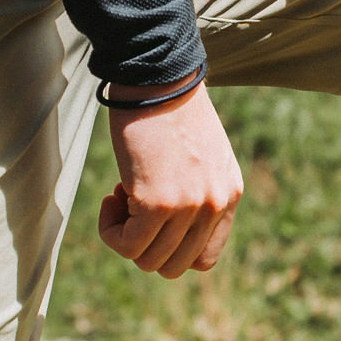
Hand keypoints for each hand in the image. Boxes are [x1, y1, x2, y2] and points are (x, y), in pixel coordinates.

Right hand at [99, 83, 242, 277]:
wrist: (157, 75)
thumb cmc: (170, 106)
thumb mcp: (201, 154)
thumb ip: (197, 190)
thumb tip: (169, 226)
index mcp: (229, 195)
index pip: (205, 258)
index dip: (171, 247)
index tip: (154, 215)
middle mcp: (214, 205)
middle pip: (174, 265)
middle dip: (146, 244)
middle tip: (135, 203)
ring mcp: (189, 207)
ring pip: (148, 260)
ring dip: (126, 235)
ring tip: (123, 193)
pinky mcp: (157, 202)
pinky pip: (126, 245)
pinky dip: (111, 229)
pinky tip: (113, 193)